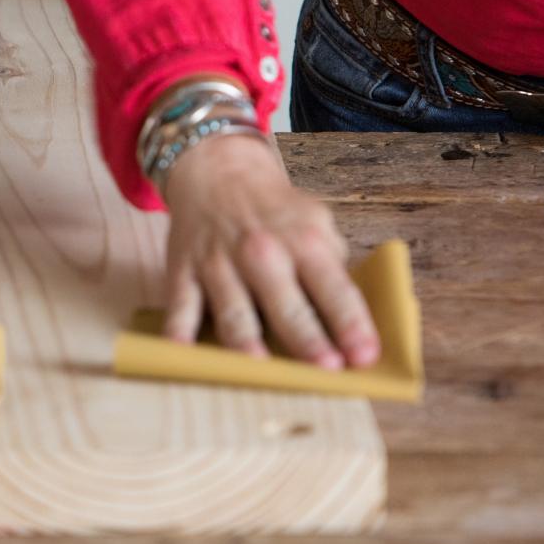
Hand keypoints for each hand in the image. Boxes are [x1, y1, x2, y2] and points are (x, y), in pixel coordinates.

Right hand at [160, 133, 380, 368]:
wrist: (216, 171)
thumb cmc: (273, 209)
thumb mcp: (315, 221)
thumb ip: (330, 266)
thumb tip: (349, 322)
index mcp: (303, 241)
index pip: (335, 288)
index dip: (352, 324)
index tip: (365, 356)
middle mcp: (261, 252)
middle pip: (287, 305)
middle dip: (308, 340)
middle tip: (327, 370)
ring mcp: (218, 264)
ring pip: (233, 312)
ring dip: (247, 344)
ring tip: (261, 371)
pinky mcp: (183, 272)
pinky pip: (179, 308)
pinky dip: (178, 333)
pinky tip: (183, 355)